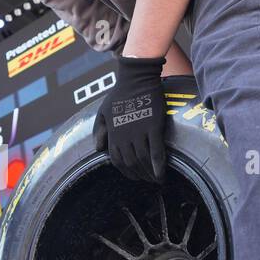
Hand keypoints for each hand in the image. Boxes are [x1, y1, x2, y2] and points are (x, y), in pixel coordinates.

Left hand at [94, 56, 168, 182]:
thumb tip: (98, 149)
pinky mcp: (153, 127)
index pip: (117, 160)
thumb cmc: (120, 94)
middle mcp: (125, 137)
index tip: (133, 176)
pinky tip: (161, 174)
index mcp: (113, 134)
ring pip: (143, 160)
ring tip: (156, 180)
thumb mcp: (103, 112)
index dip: (125, 171)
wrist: (136, 79)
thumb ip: (100, 131)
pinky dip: (158, 165)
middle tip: (147, 181)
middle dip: (139, 175)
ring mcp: (139, 132)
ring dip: (149, 174)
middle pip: (131, 164)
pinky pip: (156, 151)